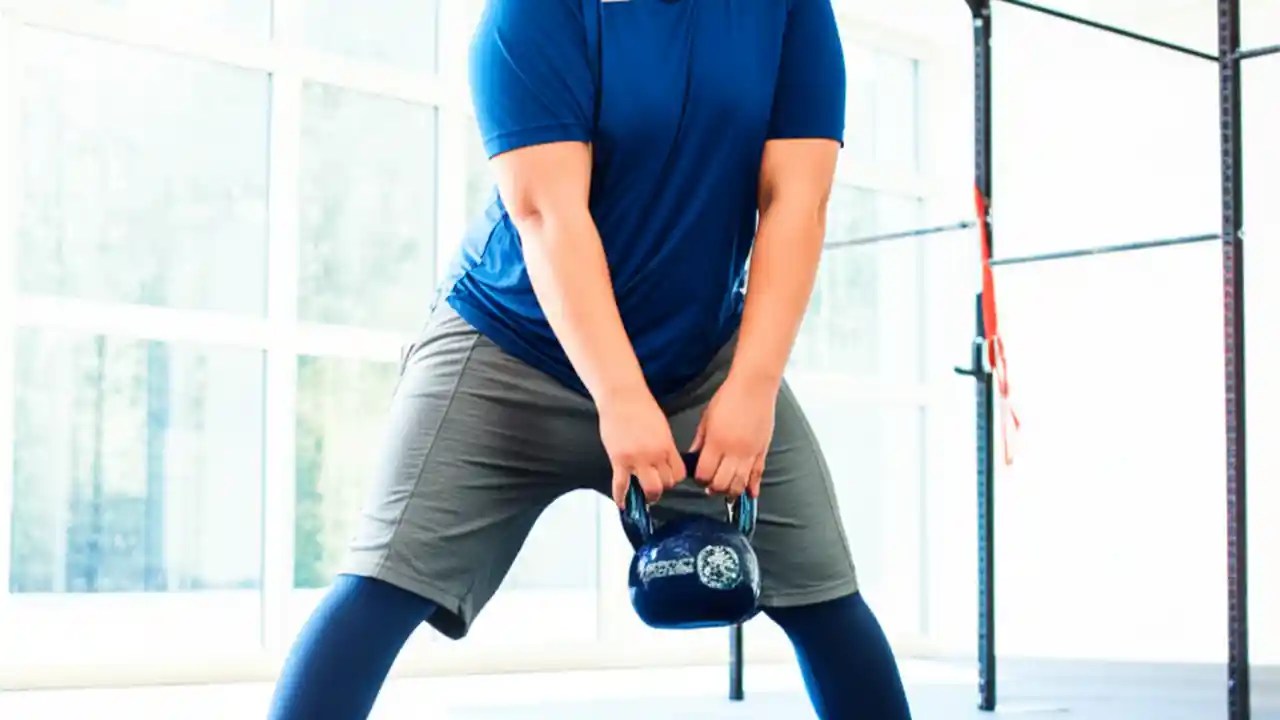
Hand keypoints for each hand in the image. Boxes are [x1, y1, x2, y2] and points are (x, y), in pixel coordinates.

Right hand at [598, 389, 685, 508]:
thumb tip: (664, 461)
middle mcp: (655, 455)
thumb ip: (664, 447)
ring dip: (648, 495)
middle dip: (662, 488)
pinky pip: (621, 485)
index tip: (668, 479)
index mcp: (667, 446)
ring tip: (643, 496)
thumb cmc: (641, 407)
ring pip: (650, 488)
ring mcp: (637, 459)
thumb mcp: (661, 427)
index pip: (679, 474)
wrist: (622, 396)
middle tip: (655, 488)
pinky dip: (621, 497)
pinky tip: (622, 504)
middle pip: (666, 484)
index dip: (674, 479)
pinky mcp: (619, 460)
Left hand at [690, 373, 777, 499]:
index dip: (700, 479)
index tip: (699, 476)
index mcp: (716, 442)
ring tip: (726, 489)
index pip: (705, 473)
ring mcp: (750, 453)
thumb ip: (700, 440)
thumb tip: (692, 456)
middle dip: (714, 488)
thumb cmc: (729, 398)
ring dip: (731, 491)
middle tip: (710, 485)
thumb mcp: (706, 418)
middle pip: (722, 483)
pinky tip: (750, 494)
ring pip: (740, 483)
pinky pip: (758, 474)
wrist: (754, 386)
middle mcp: (734, 451)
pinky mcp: (762, 450)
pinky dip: (753, 487)